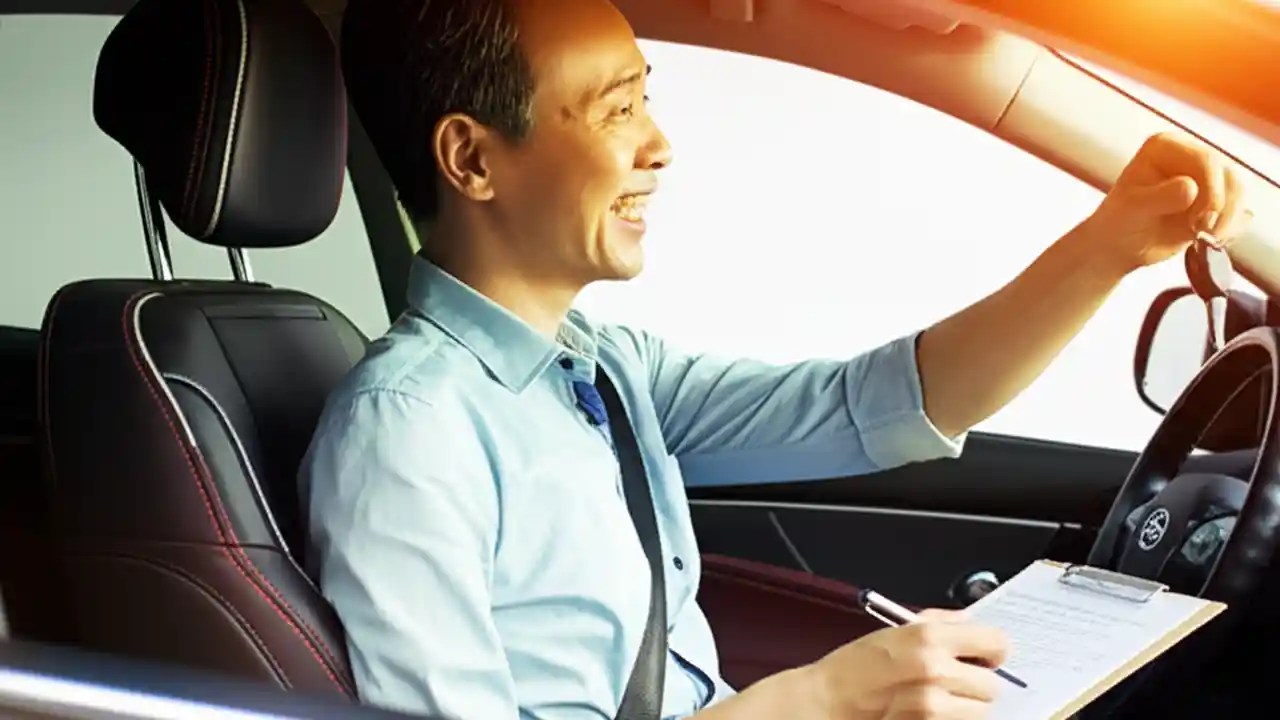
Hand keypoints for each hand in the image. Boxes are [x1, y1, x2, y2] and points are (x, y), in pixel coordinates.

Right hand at [806, 609, 1008, 718]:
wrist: (828, 702)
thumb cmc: (855, 666)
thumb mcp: (894, 631)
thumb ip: (938, 623)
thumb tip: (969, 623)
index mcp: (928, 638)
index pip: (996, 643)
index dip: (992, 650)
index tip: (985, 655)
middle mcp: (936, 671)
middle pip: (992, 683)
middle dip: (976, 683)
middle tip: (952, 681)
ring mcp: (934, 707)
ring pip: (981, 711)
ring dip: (967, 707)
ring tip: (940, 700)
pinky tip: (931, 714)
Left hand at [1081, 131, 1251, 273]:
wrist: (1120, 245)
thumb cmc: (1119, 222)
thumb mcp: (1132, 210)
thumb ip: (1159, 197)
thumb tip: (1191, 188)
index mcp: (1166, 146)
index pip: (1205, 159)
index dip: (1212, 189)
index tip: (1203, 220)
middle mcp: (1189, 154)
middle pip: (1227, 173)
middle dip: (1222, 207)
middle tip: (1207, 234)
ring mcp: (1204, 176)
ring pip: (1237, 190)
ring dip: (1230, 218)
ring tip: (1208, 239)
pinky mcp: (1214, 197)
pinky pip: (1237, 207)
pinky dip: (1232, 225)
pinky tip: (1213, 240)